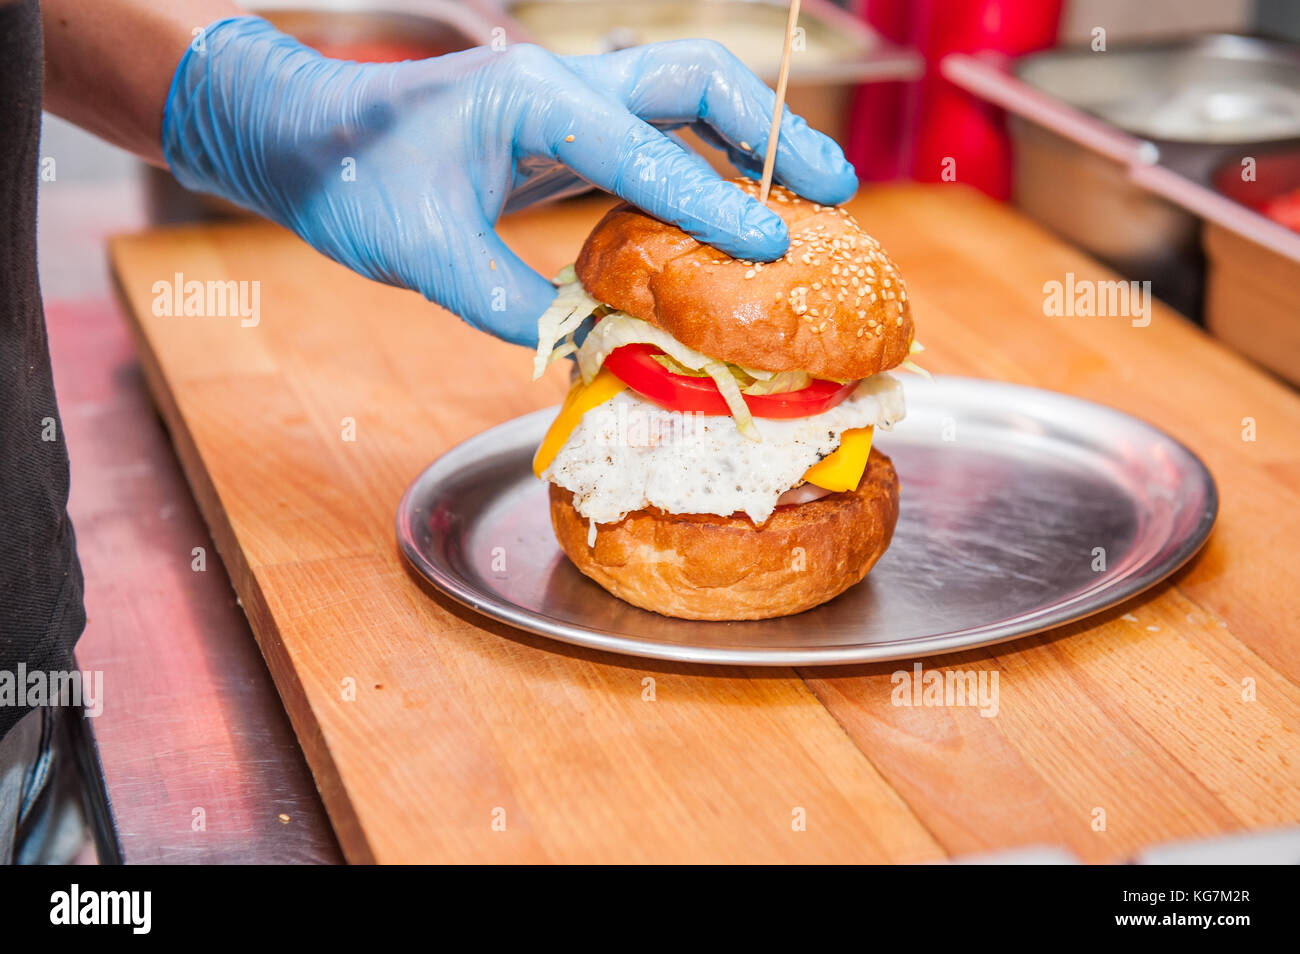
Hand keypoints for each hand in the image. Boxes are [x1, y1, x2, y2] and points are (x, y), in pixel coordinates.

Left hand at [162, 17, 858, 345]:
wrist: (309, 135)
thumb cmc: (356, 180)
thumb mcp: (425, 255)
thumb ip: (515, 303)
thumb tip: (596, 350)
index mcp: (533, 101)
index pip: (649, 151)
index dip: (715, 201)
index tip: (772, 247)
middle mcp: (566, 84)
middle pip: (697, 82)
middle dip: (771, 132)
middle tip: (833, 189)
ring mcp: (571, 99)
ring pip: (688, 97)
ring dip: (753, 141)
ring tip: (811, 195)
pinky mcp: (568, 127)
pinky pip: (659, 133)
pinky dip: (709, 164)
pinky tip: (732, 210)